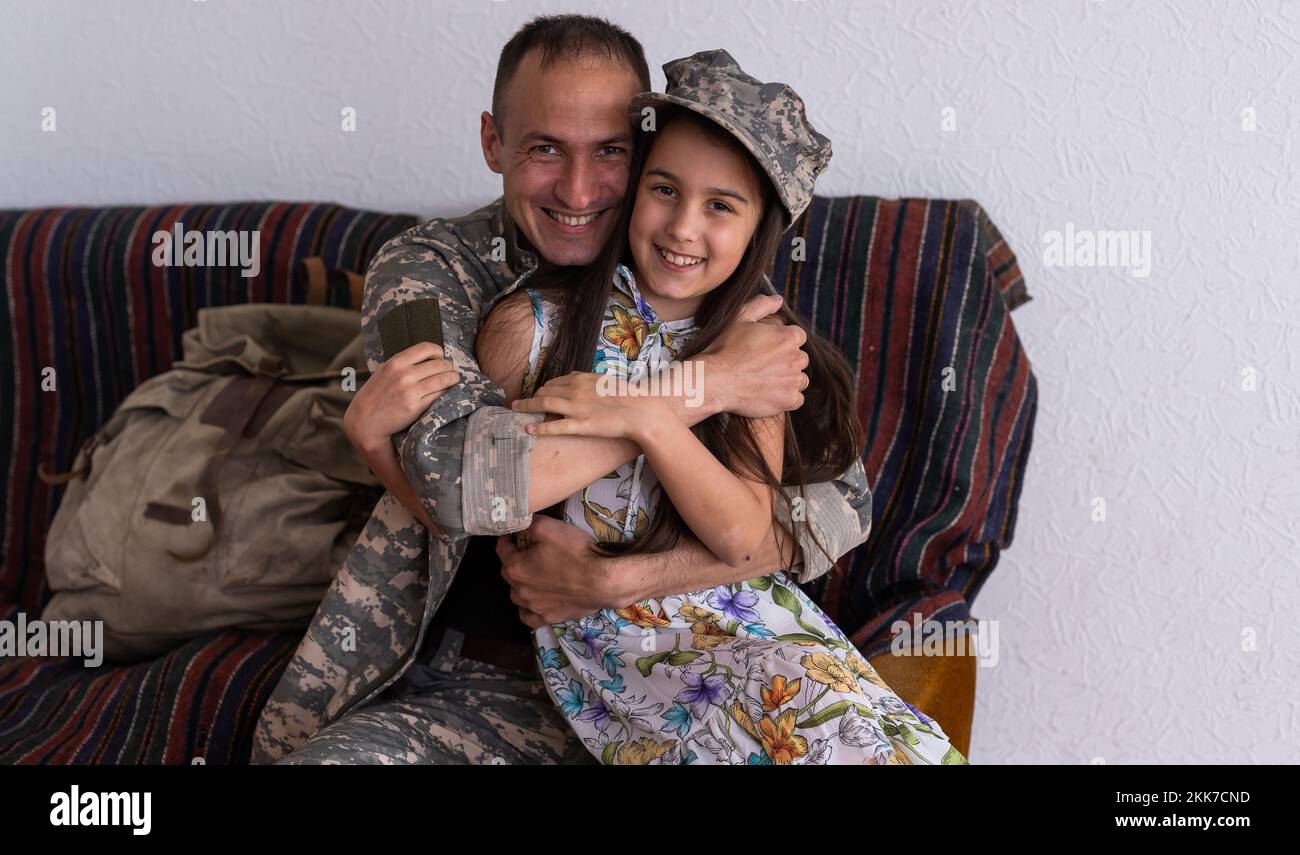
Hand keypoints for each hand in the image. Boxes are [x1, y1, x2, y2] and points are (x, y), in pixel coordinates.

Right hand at [343, 342, 459, 451]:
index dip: (439, 352)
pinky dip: (447, 392)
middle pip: (439, 364)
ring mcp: (411, 391)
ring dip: (453, 378)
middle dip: (449, 367)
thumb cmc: (376, 396)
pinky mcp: (416, 407)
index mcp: (396, 362)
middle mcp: (404, 375)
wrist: (365, 421)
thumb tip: (429, 359)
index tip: (441, 357)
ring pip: (444, 379)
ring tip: (454, 380)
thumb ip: (404, 364)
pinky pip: (440, 395)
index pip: (427, 348)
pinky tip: (447, 392)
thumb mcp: (385, 372)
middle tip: (452, 371)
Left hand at [496, 515, 631, 626]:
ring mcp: (534, 607)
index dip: (507, 538)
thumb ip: (527, 524)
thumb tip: (518, 524)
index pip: (502, 549)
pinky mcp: (549, 617)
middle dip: (514, 559)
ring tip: (532, 575)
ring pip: (516, 595)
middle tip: (527, 551)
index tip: (514, 533)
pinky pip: (528, 617)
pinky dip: (526, 609)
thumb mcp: (548, 527)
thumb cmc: (574, 551)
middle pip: (507, 572)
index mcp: (515, 567)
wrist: (601, 580)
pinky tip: (532, 602)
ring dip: (519, 583)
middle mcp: (519, 590)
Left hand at [509, 371, 670, 440]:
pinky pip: (555, 426)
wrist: (640, 411)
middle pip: (546, 390)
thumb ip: (589, 381)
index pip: (556, 381)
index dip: (544, 387)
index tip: (537, 392)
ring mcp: (577, 408)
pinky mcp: (581, 425)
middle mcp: (576, 390)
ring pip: (544, 403)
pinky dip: (539, 427)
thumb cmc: (627, 397)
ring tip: (515, 409)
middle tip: (523, 403)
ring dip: (526, 406)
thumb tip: (578, 379)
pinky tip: (528, 428)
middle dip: (532, 396)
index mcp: (582, 378)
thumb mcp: (606, 381)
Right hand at [702, 293, 809, 417]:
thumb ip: (761, 305)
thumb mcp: (739, 318)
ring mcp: (793, 381)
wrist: (715, 380)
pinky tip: (768, 394)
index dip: (781, 342)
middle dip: (786, 361)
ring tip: (765, 380)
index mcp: (788, 336)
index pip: (797, 337)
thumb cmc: (724, 348)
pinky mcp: (788, 400)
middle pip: (799, 358)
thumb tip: (778, 299)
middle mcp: (796, 358)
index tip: (767, 349)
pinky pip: (796, 399)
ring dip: (787, 379)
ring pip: (800, 379)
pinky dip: (786, 398)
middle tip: (763, 366)